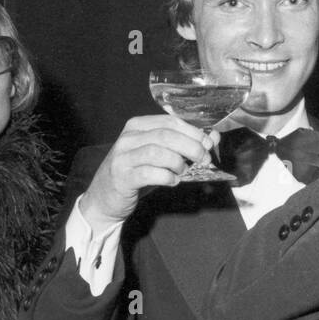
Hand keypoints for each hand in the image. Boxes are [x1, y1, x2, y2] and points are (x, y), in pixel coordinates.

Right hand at [82, 115, 216, 230]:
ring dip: (178, 162)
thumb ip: (183, 144)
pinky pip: (149, 173)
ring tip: (183, 171)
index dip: (194, 132)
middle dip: (191, 147)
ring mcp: (123, 157)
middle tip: (204, 159)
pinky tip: (172, 181)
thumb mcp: (159, 155)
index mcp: (137, 126)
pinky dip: (167, 177)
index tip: (209, 144)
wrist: (105, 198)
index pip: (170, 121)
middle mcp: (128, 138)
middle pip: (166, 135)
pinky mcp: (122, 177)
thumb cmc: (136, 173)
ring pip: (158, 152)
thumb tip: (214, 137)